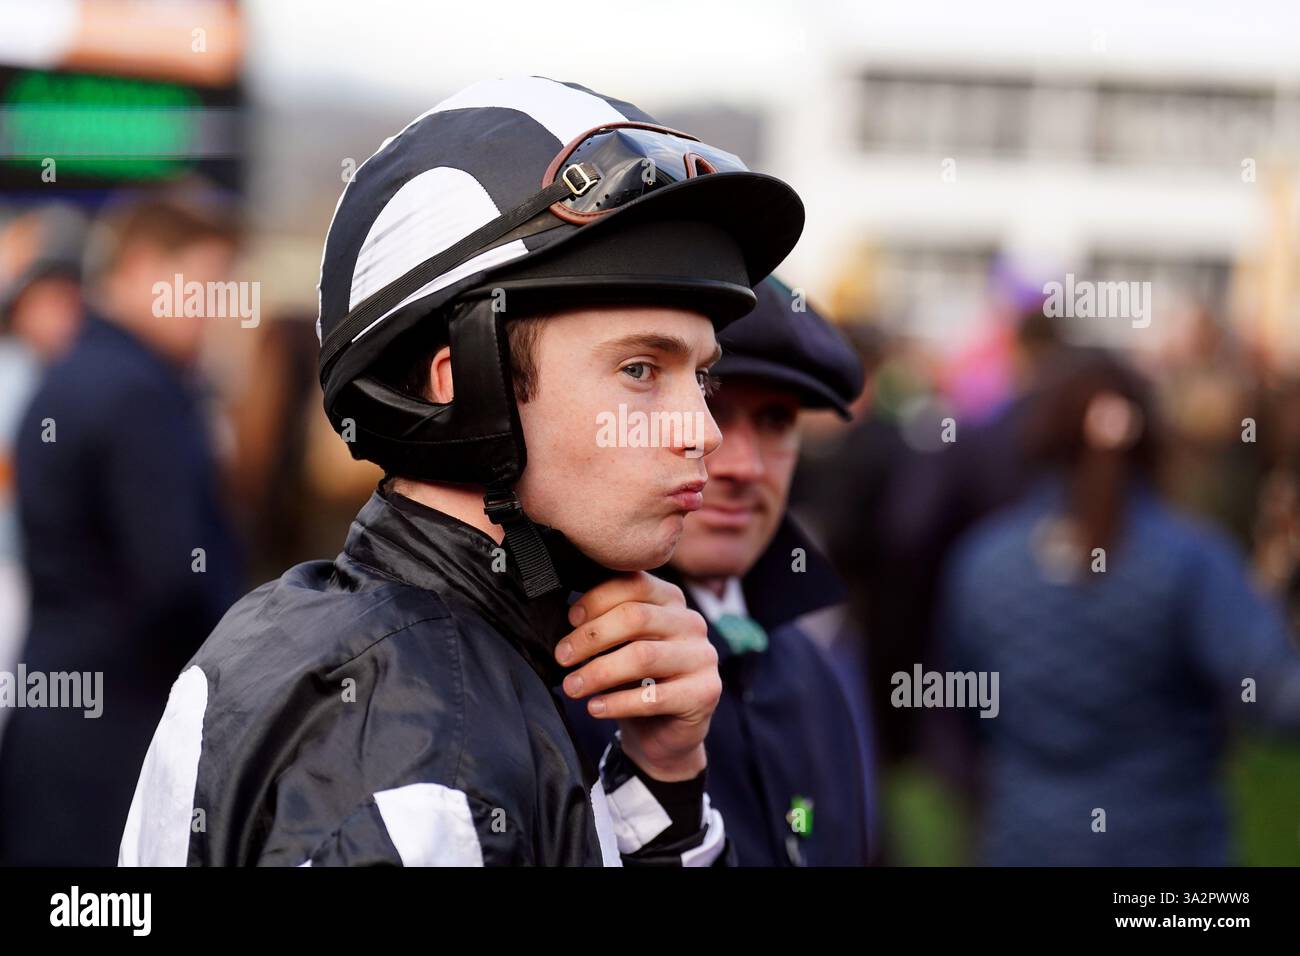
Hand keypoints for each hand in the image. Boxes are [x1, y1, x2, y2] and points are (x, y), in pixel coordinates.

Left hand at [556, 571, 720, 781]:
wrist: (664, 733)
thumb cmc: (637, 680)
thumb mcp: (620, 645)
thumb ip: (606, 623)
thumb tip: (570, 615)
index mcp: (671, 601)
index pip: (634, 584)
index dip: (597, 599)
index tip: (570, 619)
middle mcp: (692, 623)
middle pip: (636, 617)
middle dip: (591, 637)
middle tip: (562, 656)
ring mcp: (703, 657)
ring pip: (643, 656)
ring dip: (598, 672)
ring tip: (572, 686)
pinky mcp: (704, 693)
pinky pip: (653, 697)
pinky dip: (617, 703)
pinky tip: (595, 708)